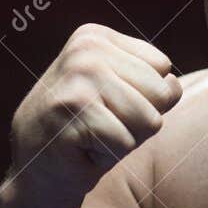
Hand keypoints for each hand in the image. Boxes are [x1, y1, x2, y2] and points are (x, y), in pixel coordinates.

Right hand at [8, 24, 182, 202]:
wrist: (35, 170)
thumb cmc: (88, 134)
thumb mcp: (124, 98)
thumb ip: (157, 86)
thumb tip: (172, 87)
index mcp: (96, 37)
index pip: (163, 69)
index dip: (144, 100)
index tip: (106, 108)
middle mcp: (86, 50)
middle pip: (161, 93)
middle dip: (137, 122)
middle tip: (100, 127)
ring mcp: (76, 78)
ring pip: (148, 120)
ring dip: (125, 141)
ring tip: (92, 137)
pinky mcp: (70, 111)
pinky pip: (125, 143)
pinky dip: (106, 157)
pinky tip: (80, 150)